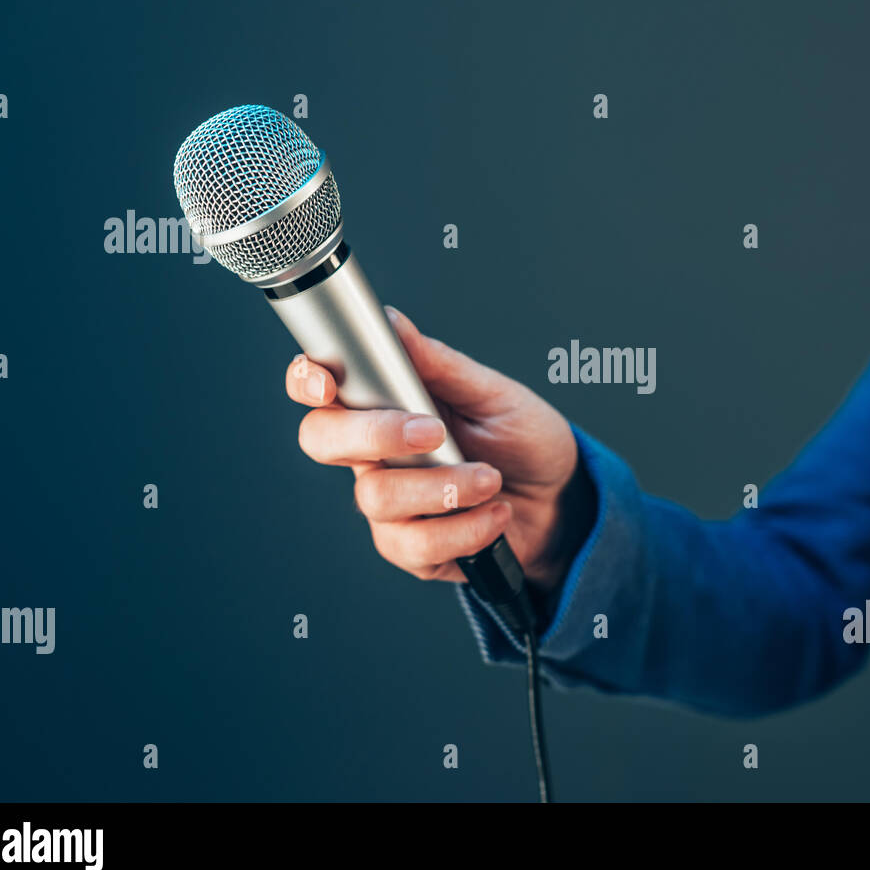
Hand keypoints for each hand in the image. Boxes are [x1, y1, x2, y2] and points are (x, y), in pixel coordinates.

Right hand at [285, 305, 593, 592]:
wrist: (562, 502)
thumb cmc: (524, 442)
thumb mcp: (494, 394)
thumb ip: (439, 364)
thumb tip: (393, 321)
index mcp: (386, 404)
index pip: (321, 388)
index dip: (307, 380)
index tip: (326, 381)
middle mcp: (376, 453)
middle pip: (322, 441)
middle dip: (374, 434)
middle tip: (432, 432)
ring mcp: (390, 503)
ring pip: (375, 497)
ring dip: (443, 487)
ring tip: (491, 479)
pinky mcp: (412, 548)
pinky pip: (414, 544)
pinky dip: (464, 529)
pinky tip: (495, 515)